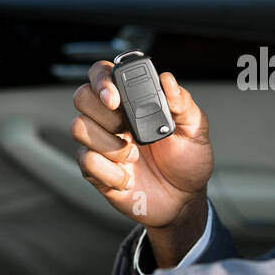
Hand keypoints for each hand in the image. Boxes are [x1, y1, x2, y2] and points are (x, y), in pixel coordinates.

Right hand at [71, 61, 213, 233]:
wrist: (183, 200)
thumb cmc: (187, 160)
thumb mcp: (195, 130)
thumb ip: (183, 104)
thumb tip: (167, 81)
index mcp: (133, 101)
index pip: (102, 74)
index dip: (101, 80)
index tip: (115, 98)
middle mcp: (112, 118)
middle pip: (82, 97)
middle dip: (103, 112)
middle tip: (126, 128)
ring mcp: (101, 143)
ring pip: (79, 127)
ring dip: (109, 144)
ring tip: (134, 157)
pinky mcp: (96, 170)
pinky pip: (86, 161)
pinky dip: (110, 172)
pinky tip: (128, 179)